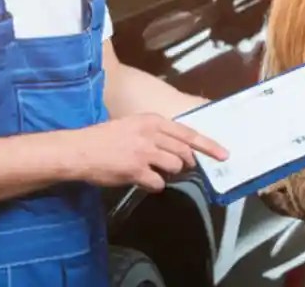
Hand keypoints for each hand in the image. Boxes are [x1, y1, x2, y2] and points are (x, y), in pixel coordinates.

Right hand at [76, 113, 227, 191]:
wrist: (80, 150)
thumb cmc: (104, 138)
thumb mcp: (133, 126)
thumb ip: (155, 134)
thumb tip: (177, 149)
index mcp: (152, 120)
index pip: (188, 132)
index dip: (209, 145)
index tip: (224, 154)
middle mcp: (151, 134)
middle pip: (185, 151)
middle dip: (187, 163)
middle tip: (180, 168)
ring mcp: (144, 152)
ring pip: (175, 167)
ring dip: (168, 173)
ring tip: (152, 171)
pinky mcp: (136, 170)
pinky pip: (158, 182)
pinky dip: (153, 184)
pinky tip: (141, 180)